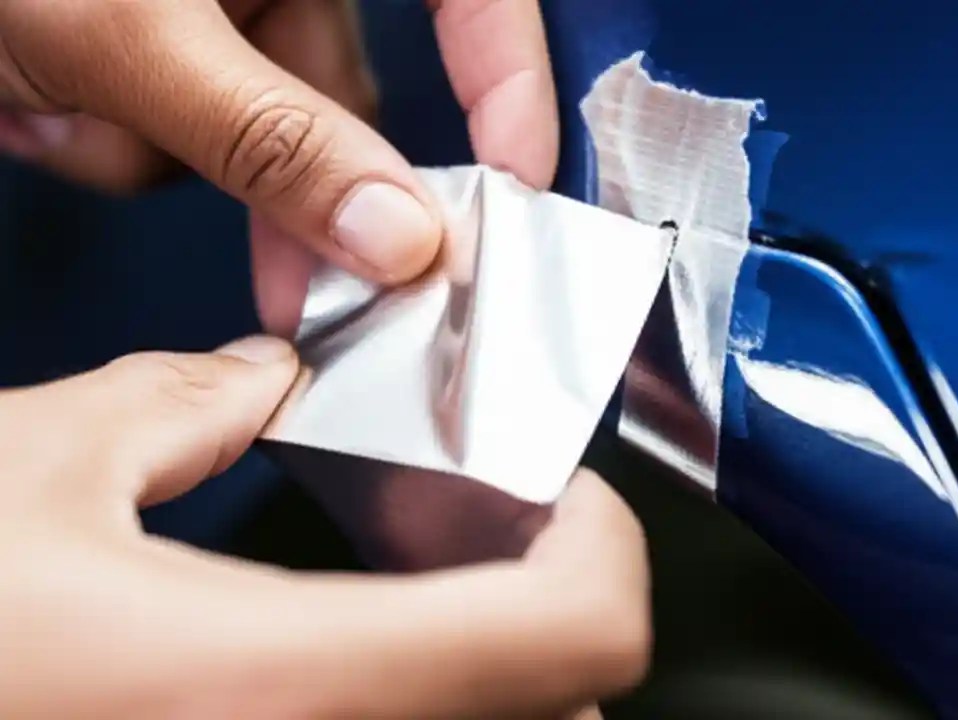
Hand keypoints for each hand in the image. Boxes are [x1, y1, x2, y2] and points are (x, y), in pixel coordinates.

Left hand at [0, 0, 558, 335]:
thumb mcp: (128, 29)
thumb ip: (272, 137)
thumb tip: (400, 234)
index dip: (509, 81)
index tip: (515, 194)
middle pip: (346, 87)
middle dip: (303, 187)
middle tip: (318, 294)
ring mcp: (203, 0)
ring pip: (250, 127)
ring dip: (165, 154)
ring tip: (52, 100)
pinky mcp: (146, 42)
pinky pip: (175, 127)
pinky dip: (110, 138)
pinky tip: (35, 98)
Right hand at [0, 337, 647, 718]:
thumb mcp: (22, 475)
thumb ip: (169, 405)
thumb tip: (247, 381)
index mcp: (281, 689)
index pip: (575, 640)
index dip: (599, 552)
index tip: (556, 501)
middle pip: (556, 712)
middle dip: (537, 612)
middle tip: (478, 542)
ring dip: (487, 672)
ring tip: (405, 597)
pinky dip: (416, 703)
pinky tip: (315, 664)